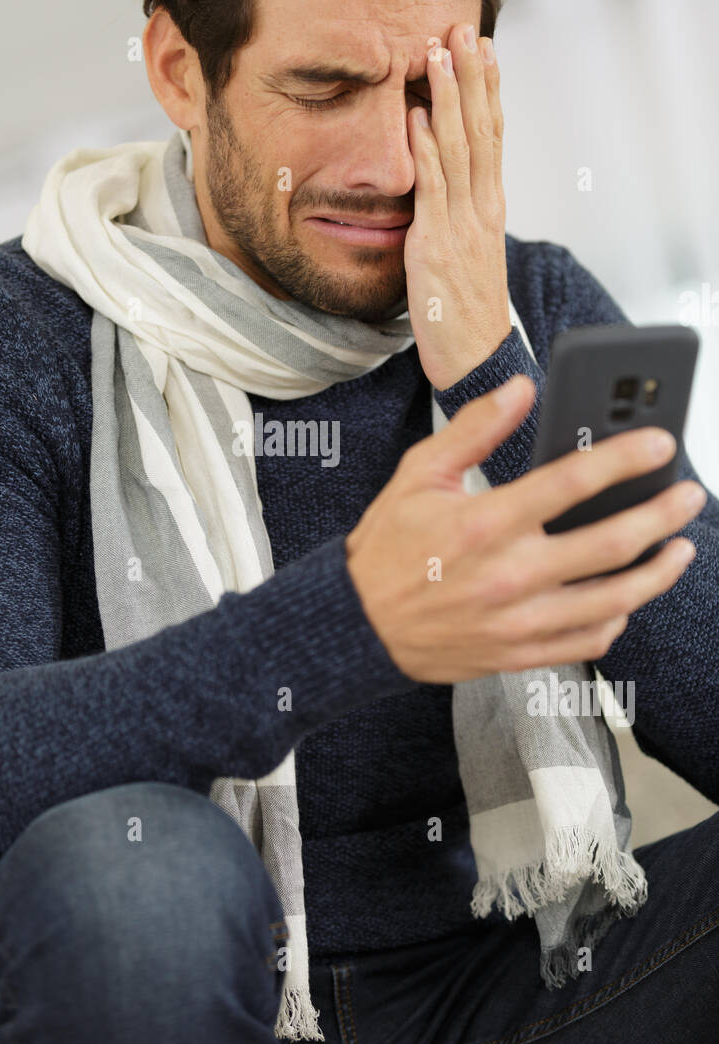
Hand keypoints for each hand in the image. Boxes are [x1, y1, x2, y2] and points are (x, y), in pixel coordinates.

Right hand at [345, 376, 704, 683]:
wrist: (357, 625)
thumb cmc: (387, 548)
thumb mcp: (419, 474)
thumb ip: (474, 428)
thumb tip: (521, 389)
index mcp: (485, 523)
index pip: (572, 481)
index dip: (625, 458)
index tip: (658, 442)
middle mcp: (508, 574)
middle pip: (611, 542)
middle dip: (662, 514)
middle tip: (687, 495)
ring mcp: (518, 621)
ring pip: (614, 599)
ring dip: (658, 572)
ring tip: (679, 550)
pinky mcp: (519, 654)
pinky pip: (588, 642)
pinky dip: (617, 619)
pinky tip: (627, 598)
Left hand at [404, 23, 510, 391]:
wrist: (477, 358)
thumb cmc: (466, 312)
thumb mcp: (465, 253)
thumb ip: (455, 216)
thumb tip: (438, 186)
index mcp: (489, 207)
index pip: (492, 136)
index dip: (488, 89)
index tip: (483, 46)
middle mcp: (481, 208)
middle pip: (480, 129)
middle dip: (471, 76)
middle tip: (462, 27)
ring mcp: (461, 224)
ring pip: (459, 148)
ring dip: (449, 97)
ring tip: (439, 52)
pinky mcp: (436, 245)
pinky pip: (432, 188)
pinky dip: (424, 150)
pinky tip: (416, 117)